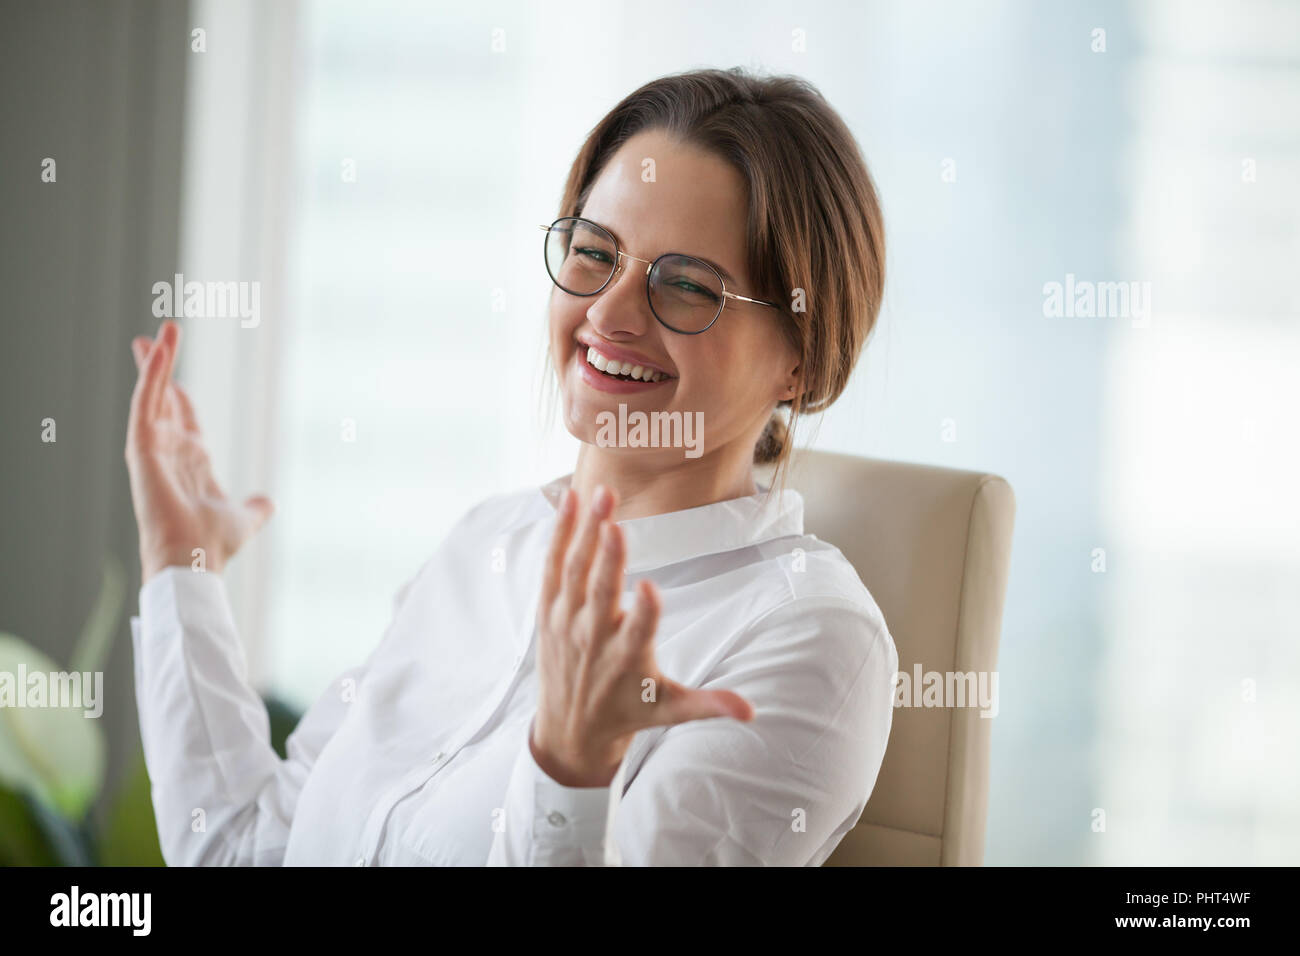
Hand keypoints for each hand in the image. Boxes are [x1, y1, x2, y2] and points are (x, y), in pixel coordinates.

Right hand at [123, 319, 273, 582]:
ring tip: (162, 330)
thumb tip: (268, 502)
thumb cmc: (213, 544)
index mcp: (191, 462)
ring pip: (152, 394)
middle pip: (161, 399)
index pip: (181, 418)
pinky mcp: (142, 448)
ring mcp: (153, 448)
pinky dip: (151, 375)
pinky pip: (145, 403)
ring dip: (156, 361)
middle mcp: (169, 451)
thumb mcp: (244, 519)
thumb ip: (255, 508)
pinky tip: (159, 349)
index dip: (178, 394)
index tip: (175, 373)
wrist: (195, 559)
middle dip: (158, 368)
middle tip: (152, 337)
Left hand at [530, 483, 753, 787]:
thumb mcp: (669, 710)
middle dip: (609, 555)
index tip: (651, 588)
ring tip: (602, 494)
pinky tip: (571, 501)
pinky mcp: (549, 610)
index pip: (639, 634)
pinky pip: (553, 567)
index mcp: (627, 660)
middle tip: (616, 518)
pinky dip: (560, 535)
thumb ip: (709, 704)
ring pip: (575, 571)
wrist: (569, 732)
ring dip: (587, 531)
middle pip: (601, 592)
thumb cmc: (627, 712)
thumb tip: (751, 711)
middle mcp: (592, 638)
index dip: (645, 613)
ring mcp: (566, 622)